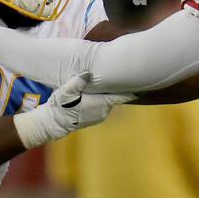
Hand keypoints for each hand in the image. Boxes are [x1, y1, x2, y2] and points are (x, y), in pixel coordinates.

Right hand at [12, 74, 132, 149]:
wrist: (54, 122)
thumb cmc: (60, 106)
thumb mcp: (66, 91)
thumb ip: (78, 82)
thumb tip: (87, 74)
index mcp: (99, 104)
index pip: (120, 95)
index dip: (132, 90)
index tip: (144, 84)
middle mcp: (103, 111)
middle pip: (116, 96)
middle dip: (122, 87)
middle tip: (130, 74)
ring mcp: (100, 115)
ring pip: (110, 100)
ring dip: (112, 92)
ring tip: (117, 80)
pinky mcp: (95, 117)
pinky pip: (104, 104)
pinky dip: (105, 98)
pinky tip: (103, 91)